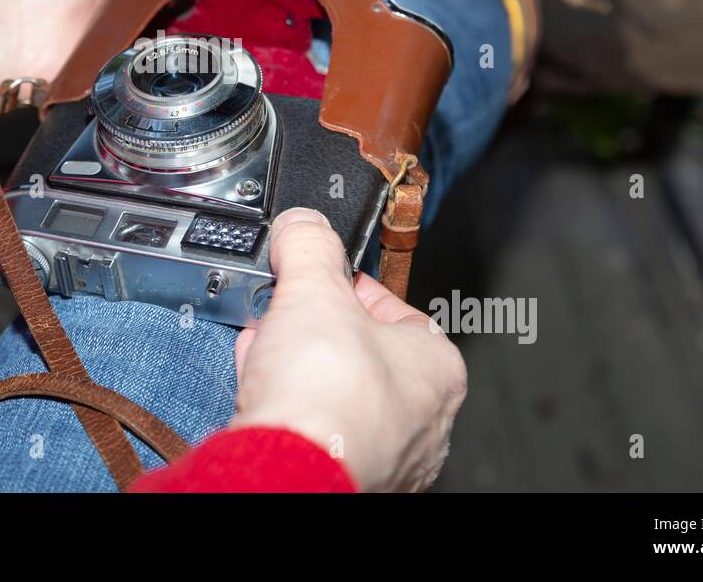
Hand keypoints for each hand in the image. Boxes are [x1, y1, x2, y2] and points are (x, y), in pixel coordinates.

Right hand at [232, 208, 467, 491]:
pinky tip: (263, 393)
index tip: (316, 280)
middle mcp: (424, 419)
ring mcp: (388, 456)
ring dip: (300, 370)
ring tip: (266, 351)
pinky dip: (291, 409)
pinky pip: (318, 430)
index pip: (394, 309)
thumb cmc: (325, 393)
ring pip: (340, 396)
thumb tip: (301, 223)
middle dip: (317, 331)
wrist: (288, 468)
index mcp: (438, 367)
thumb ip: (309, 244)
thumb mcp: (313, 287)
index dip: (346, 287)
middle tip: (286, 315)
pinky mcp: (347, 478)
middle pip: (364, 354)